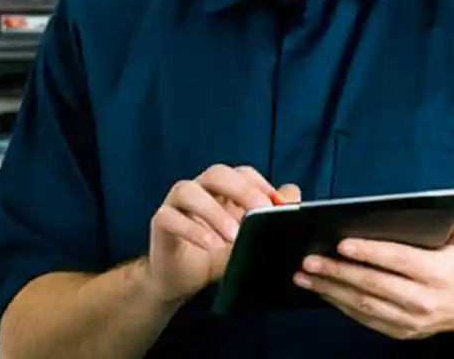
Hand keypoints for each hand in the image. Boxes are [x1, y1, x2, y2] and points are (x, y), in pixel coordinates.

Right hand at [144, 164, 300, 304]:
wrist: (179, 279)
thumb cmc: (213, 256)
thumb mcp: (247, 241)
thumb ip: (269, 219)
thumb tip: (293, 194)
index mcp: (220, 191)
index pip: (240, 173)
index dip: (260, 183)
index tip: (279, 205)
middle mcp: (197, 189)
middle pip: (216, 173)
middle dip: (241, 189)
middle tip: (261, 211)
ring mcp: (175, 203)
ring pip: (188, 190)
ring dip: (213, 211)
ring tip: (233, 235)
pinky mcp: (160, 221)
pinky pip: (170, 217)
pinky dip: (193, 230)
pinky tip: (211, 246)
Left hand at [294, 212, 453, 340]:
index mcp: (439, 274)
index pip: (398, 260)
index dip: (369, 252)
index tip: (341, 244)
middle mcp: (424, 300)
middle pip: (373, 284)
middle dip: (337, 271)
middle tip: (309, 260)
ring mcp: (411, 320)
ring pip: (364, 304)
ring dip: (330, 290)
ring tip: (304, 276)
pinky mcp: (401, 332)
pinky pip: (365, 318)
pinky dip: (340, 305)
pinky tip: (322, 291)